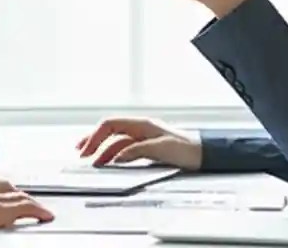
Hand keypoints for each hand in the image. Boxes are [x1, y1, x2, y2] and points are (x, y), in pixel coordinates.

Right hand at [76, 117, 202, 170]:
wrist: (206, 156)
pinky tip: (110, 163)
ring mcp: (144, 139)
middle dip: (94, 141)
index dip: (95, 136)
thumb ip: (136, 150)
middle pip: (110, 132)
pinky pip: (125, 150)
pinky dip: (114, 155)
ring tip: (92, 161)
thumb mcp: (160, 149)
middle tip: (81, 154)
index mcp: (142, 124)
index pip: (110, 125)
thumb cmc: (188, 149)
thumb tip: (116, 156)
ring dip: (103, 150)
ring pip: (117, 142)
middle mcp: (141, 129)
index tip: (86, 151)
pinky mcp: (149, 149)